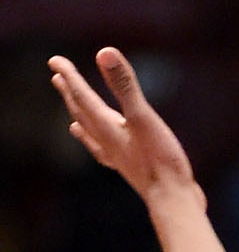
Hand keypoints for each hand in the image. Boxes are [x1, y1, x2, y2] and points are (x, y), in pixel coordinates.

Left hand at [50, 48, 201, 213]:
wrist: (171, 199)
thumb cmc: (160, 160)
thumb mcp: (144, 116)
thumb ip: (124, 85)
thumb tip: (104, 53)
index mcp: (107, 126)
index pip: (82, 96)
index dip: (70, 76)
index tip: (55, 60)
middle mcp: (106, 140)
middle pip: (81, 111)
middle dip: (70, 92)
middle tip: (57, 75)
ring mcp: (116, 155)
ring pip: (90, 131)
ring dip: (79, 115)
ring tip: (71, 108)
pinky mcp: (129, 166)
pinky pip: (104, 150)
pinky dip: (95, 142)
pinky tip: (99, 145)